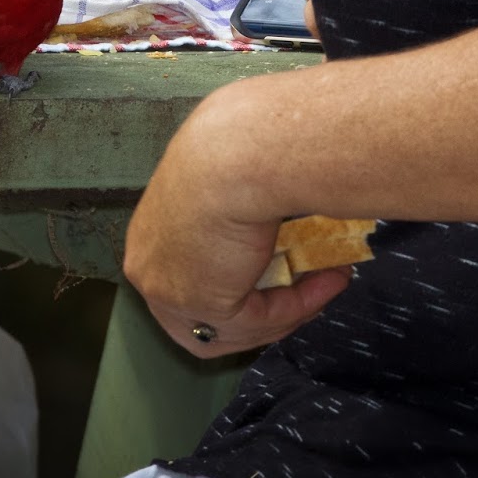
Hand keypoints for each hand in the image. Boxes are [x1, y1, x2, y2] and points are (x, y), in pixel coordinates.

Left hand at [123, 82, 350, 356]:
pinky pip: (257, 320)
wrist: (237, 151)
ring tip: (328, 280)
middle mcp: (148, 264)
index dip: (236, 290)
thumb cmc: (235, 149)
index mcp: (151, 232)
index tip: (280, 278)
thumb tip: (268, 232)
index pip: (187, 282)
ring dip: (288, 309)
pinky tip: (329, 279)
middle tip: (306, 291)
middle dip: (261, 313)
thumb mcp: (228, 186)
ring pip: (232, 327)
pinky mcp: (198, 304)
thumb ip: (235, 220)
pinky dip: (299, 305)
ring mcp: (166, 290)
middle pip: (203, 318)